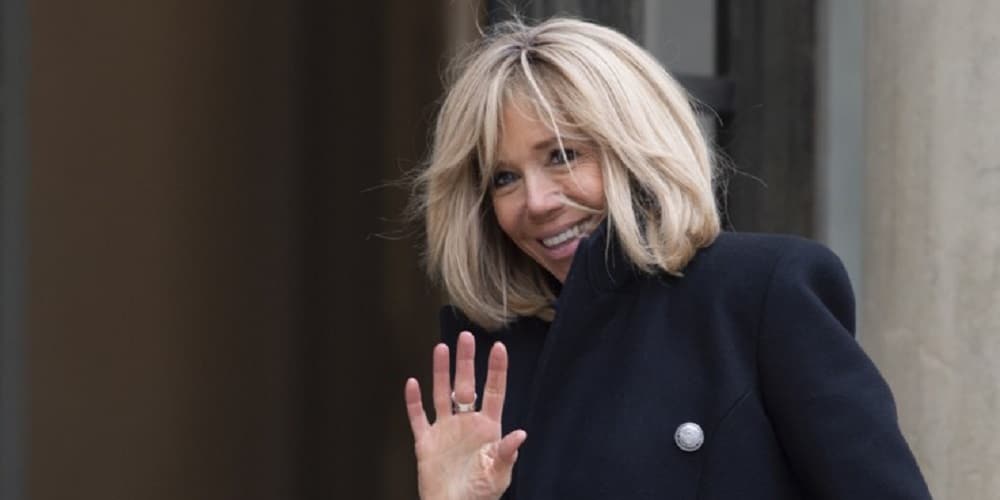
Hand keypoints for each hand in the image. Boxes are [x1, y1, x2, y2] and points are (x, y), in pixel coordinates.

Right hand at [405, 331, 527, 499]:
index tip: (498, 348)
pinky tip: (412, 384)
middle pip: (466, 385)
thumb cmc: (479, 495)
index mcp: (487, 429)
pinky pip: (418, 417)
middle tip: (466, 337)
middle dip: (466, 361)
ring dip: (441, 372)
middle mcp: (466, 424)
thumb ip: (506, 454)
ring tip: (441, 349)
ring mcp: (445, 431)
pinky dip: (413, 402)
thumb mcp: (498, 476)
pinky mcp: (426, 442)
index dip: (496, 370)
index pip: (493, 392)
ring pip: (441, 394)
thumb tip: (520, 435)